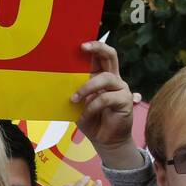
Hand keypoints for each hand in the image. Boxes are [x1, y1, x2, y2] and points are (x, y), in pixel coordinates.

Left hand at [71, 40, 137, 163]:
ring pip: (105, 78)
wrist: (105, 141)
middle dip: (98, 48)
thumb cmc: (91, 120)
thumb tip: (60, 79)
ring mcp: (121, 88)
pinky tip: (85, 114)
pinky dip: (92, 107)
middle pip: (111, 55)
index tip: (80, 44)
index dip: (93, 46)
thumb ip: (76, 90)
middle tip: (83, 47)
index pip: (101, 55)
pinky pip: (106, 98)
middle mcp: (114, 79)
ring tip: (74, 99)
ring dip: (87, 88)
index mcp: (102, 76)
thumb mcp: (79, 103)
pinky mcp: (125, 101)